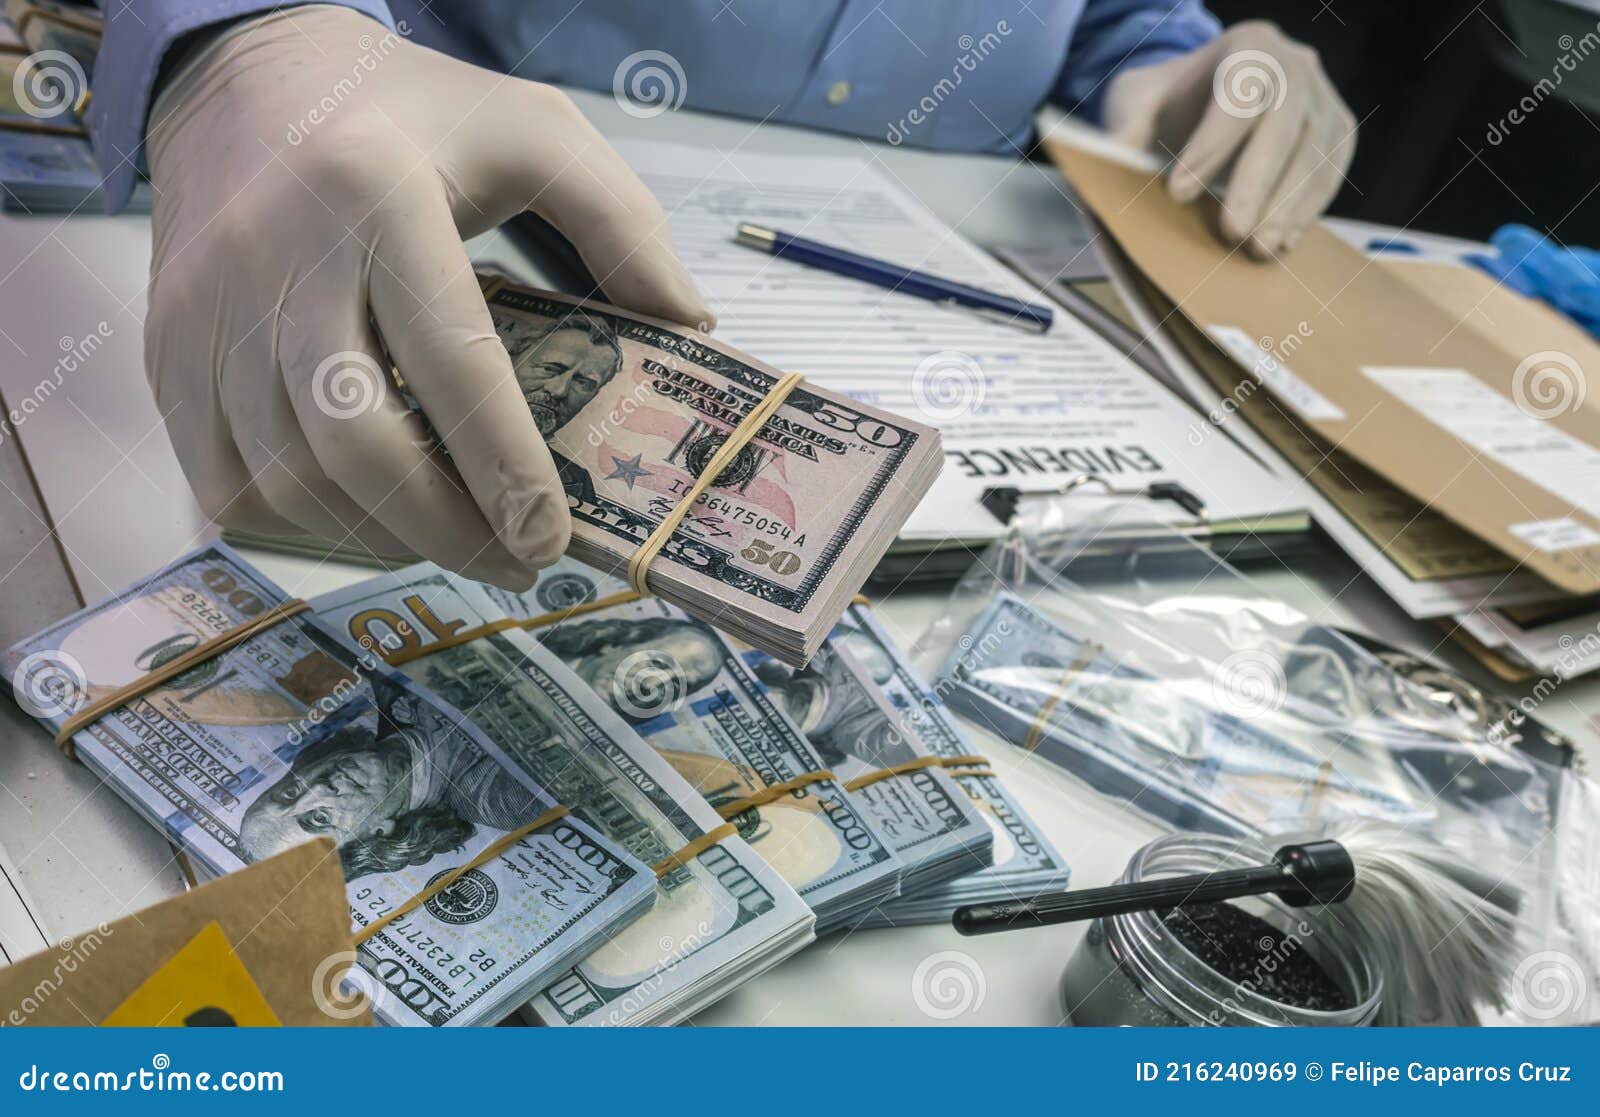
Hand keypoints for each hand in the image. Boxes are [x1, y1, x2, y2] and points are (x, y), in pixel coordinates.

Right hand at [145, 6, 711, 587]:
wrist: (243, 78)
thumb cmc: (408, 114)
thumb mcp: (536, 132)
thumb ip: (624, 226)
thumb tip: (690, 331)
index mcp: (377, 194)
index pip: (449, 360)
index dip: (503, 467)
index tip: (552, 540)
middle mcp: (277, 257)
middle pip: (353, 442)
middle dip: (444, 530)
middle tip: (515, 564)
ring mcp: (208, 311)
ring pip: (286, 477)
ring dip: (381, 536)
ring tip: (455, 539)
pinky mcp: (167, 351)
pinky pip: (225, 481)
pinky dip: (304, 525)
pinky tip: (370, 515)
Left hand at [1103, 20, 1356, 258]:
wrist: (1206, 100)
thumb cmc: (1171, 103)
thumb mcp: (1136, 103)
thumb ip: (1124, 129)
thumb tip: (1112, 162)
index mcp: (1248, 45)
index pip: (1237, 93)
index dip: (1211, 145)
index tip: (1178, 192)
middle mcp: (1295, 64)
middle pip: (1284, 125)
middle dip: (1256, 184)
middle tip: (1231, 232)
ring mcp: (1322, 98)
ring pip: (1317, 153)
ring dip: (1287, 207)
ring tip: (1257, 248)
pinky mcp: (1338, 132)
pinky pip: (1331, 174)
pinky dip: (1307, 211)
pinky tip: (1280, 242)